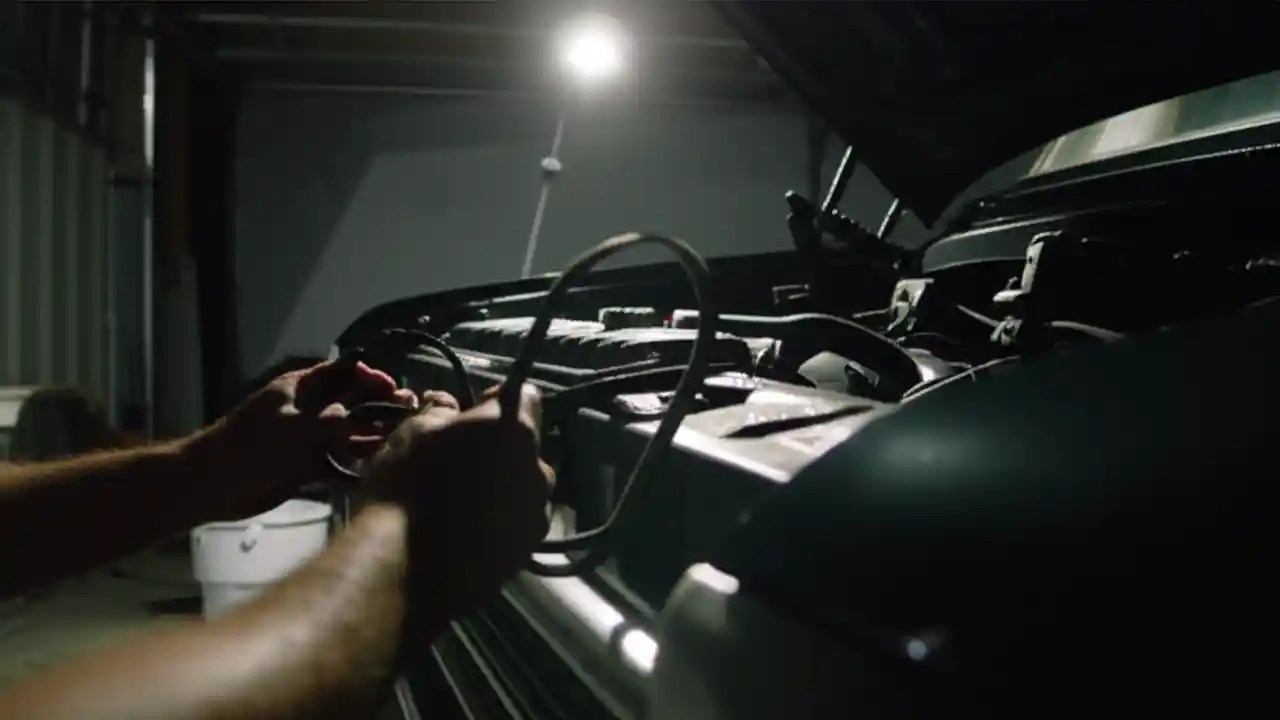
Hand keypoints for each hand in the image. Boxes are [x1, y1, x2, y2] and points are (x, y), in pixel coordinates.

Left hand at [185, 359, 415, 521]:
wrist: (213, 483)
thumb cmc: (250, 446)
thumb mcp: (295, 427)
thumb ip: (331, 420)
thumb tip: (360, 415)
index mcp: (301, 389)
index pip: (342, 373)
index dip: (369, 378)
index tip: (392, 389)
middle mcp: (308, 411)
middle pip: (350, 404)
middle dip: (378, 409)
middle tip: (408, 416)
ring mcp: (307, 439)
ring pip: (347, 436)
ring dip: (371, 439)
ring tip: (400, 445)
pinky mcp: (305, 467)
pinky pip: (336, 465)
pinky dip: (354, 469)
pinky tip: (376, 473)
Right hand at [364, 385, 552, 619]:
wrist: (402, 571)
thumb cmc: (407, 488)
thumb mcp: (413, 433)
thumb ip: (441, 411)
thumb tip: (449, 405)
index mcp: (516, 432)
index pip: (525, 396)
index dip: (494, 402)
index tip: (468, 416)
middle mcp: (540, 471)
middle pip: (524, 448)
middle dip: (497, 451)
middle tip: (458, 464)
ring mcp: (537, 516)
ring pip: (522, 489)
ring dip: (500, 489)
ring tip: (460, 505)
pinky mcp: (527, 553)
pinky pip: (516, 525)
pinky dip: (498, 524)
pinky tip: (465, 534)